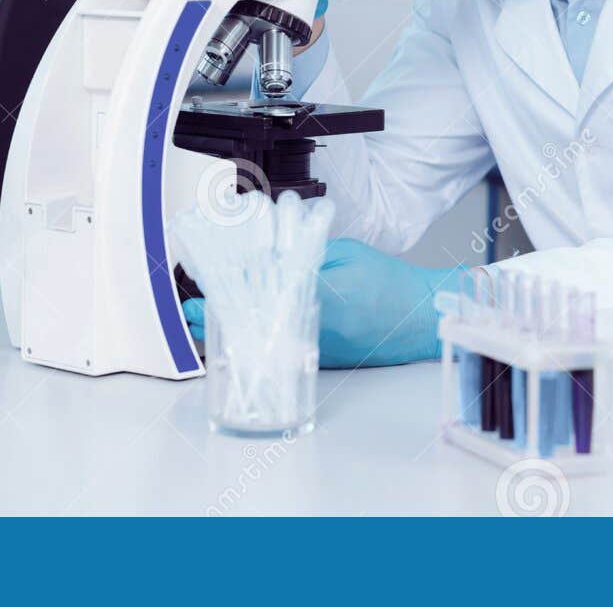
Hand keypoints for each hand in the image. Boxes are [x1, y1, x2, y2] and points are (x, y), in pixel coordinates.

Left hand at [182, 238, 461, 367]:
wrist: (419, 318)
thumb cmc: (387, 283)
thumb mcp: (341, 254)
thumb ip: (301, 255)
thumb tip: (260, 251)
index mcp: (315, 305)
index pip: (254, 307)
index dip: (217, 304)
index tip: (195, 299)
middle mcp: (310, 336)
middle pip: (248, 336)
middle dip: (215, 324)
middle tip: (192, 310)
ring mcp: (312, 353)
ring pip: (259, 348)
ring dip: (232, 333)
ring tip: (210, 318)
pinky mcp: (317, 362)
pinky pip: (276, 353)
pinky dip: (256, 341)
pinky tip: (243, 328)